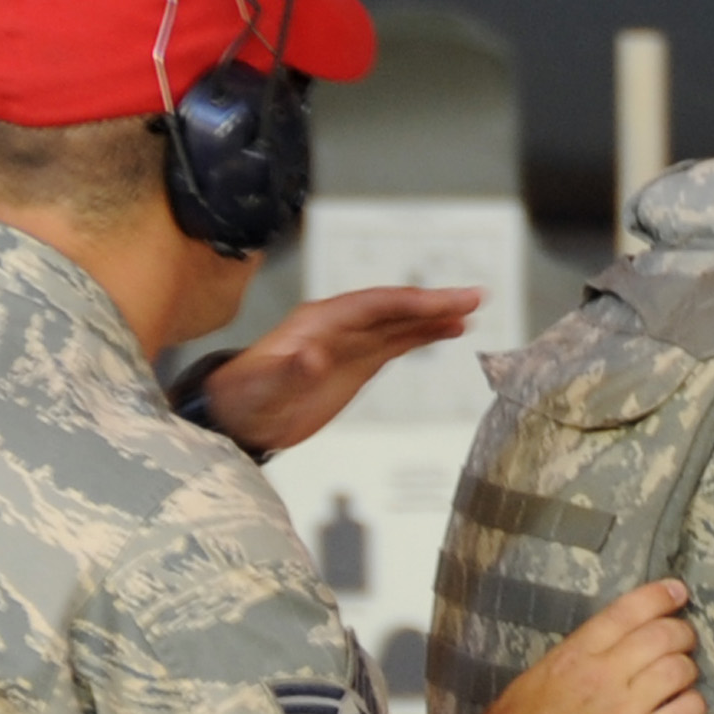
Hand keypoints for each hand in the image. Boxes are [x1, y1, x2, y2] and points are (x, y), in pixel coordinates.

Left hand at [197, 285, 485, 455]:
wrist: (238, 416)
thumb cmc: (245, 397)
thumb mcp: (264, 387)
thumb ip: (290, 372)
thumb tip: (314, 358)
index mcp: (318, 322)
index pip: (374, 305)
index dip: (412, 302)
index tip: (445, 303)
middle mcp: (337, 325)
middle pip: (394, 307)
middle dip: (434, 302)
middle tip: (476, 297)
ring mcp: (349, 342)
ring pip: (399, 322)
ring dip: (434, 315)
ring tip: (472, 311)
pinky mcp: (355, 362)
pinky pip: (395, 342)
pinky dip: (423, 334)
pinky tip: (448, 330)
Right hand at [469, 581, 706, 713]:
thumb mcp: (529, 684)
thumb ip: (565, 664)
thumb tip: (589, 657)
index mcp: (574, 656)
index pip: (625, 612)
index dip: (658, 597)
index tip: (677, 591)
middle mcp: (605, 675)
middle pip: (662, 637)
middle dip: (681, 634)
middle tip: (684, 640)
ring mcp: (627, 710)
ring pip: (679, 671)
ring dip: (688, 670)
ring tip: (684, 677)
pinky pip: (685, 713)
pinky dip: (693, 705)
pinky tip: (688, 708)